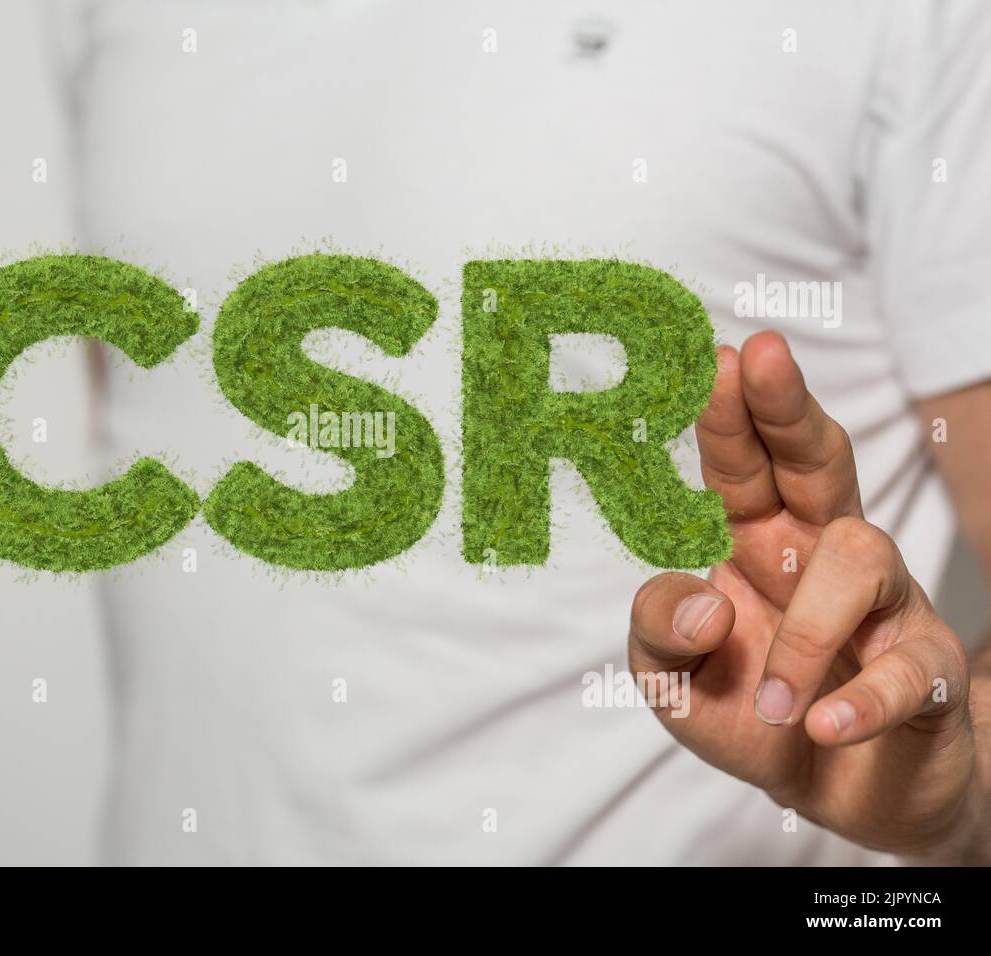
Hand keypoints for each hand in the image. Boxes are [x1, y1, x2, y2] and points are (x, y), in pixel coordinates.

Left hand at [629, 331, 980, 854]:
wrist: (826, 794)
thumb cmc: (745, 713)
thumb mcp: (670, 679)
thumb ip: (657, 633)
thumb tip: (701, 602)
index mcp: (753, 542)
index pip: (740, 466)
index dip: (726, 415)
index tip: (713, 358)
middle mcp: (817, 555)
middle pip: (816, 460)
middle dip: (787, 407)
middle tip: (762, 353)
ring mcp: (879, 604)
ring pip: (861, 554)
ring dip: (808, 631)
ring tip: (770, 699)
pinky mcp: (925, 670)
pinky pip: (910, 667)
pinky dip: (865, 697)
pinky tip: (823, 724)